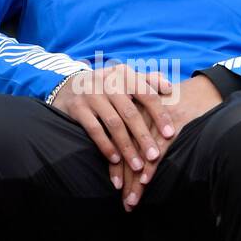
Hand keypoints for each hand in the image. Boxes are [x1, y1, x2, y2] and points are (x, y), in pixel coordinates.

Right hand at [49, 63, 176, 170]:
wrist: (70, 86)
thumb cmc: (107, 86)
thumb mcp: (125, 78)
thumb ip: (148, 80)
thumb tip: (170, 87)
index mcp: (124, 74)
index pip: (147, 94)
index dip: (159, 115)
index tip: (170, 134)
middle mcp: (107, 82)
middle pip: (130, 113)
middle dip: (144, 137)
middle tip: (154, 157)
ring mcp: (91, 94)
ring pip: (114, 124)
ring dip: (127, 147)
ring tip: (137, 165)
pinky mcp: (77, 108)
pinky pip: (94, 130)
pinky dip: (106, 146)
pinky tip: (115, 160)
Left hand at [109, 75, 221, 210]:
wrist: (204, 90)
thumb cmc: (180, 103)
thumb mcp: (155, 112)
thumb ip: (143, 127)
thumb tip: (133, 157)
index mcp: (134, 114)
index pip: (119, 144)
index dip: (116, 167)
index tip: (116, 187)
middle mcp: (141, 117)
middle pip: (127, 154)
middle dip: (125, 181)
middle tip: (125, 203)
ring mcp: (157, 122)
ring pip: (140, 156)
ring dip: (135, 182)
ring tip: (131, 201)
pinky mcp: (174, 126)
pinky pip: (159, 149)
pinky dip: (151, 166)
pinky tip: (144, 181)